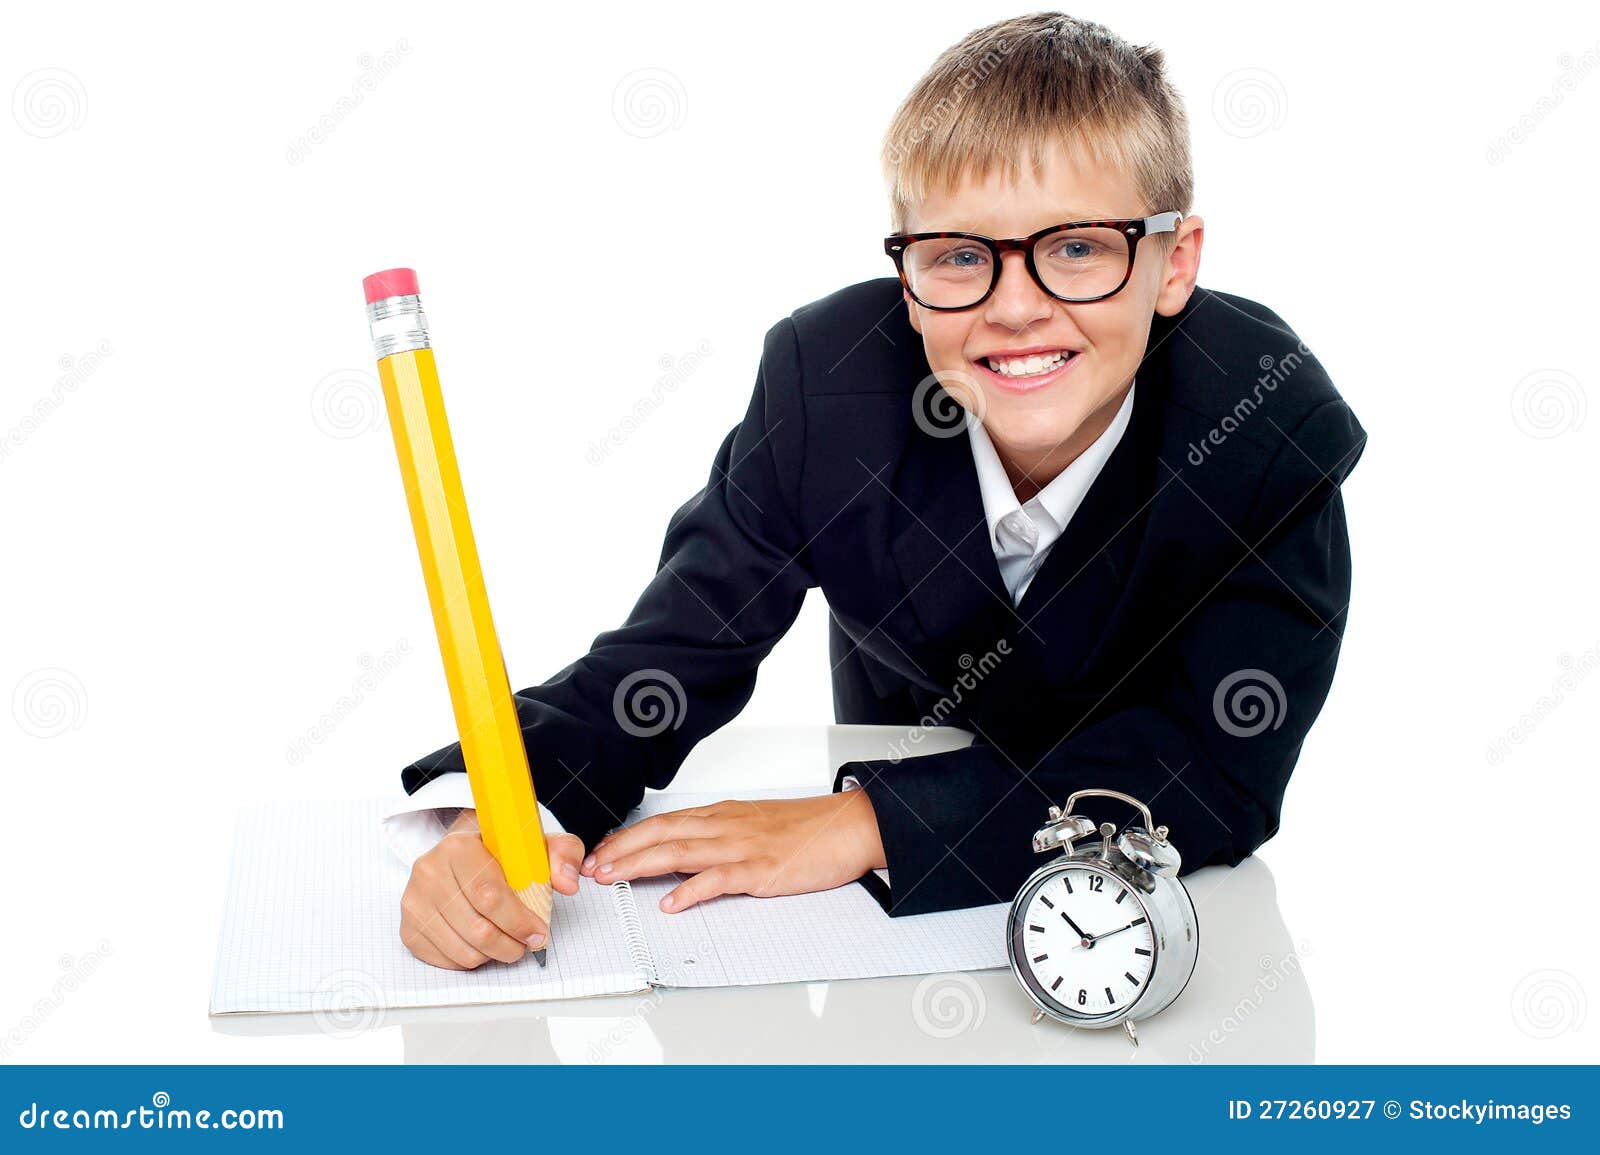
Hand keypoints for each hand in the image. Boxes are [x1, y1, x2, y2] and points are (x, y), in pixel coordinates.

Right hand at [399, 808, 584, 969]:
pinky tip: (482, 944)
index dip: (518, 920)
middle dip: (510, 944)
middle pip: (476, 928)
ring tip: (507, 942)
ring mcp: (413, 901)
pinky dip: (470, 960)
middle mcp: (429, 871)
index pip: (488, 894)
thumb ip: (561, 855)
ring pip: (462, 950)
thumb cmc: (502, 854)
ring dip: (493, 955)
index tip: (539, 932)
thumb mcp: (536, 845)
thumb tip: (568, 883)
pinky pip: (445, 961)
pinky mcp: (408, 927)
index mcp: (459, 846)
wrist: (465, 854)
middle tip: (527, 943)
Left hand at [579, 791, 887, 912]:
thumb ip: (722, 836)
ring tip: (614, 879)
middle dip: (622, 850)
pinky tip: (669, 903)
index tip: (602, 852)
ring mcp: (741, 847)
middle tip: (591, 868)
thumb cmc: (807, 829)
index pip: (664, 822)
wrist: (848, 826)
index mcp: (723, 815)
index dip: (629, 837)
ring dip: (640, 865)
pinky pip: (716, 880)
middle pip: (661, 833)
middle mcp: (725, 826)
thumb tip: (688, 853)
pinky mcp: (759, 870)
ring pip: (678, 852)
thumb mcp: (755, 824)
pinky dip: (689, 892)